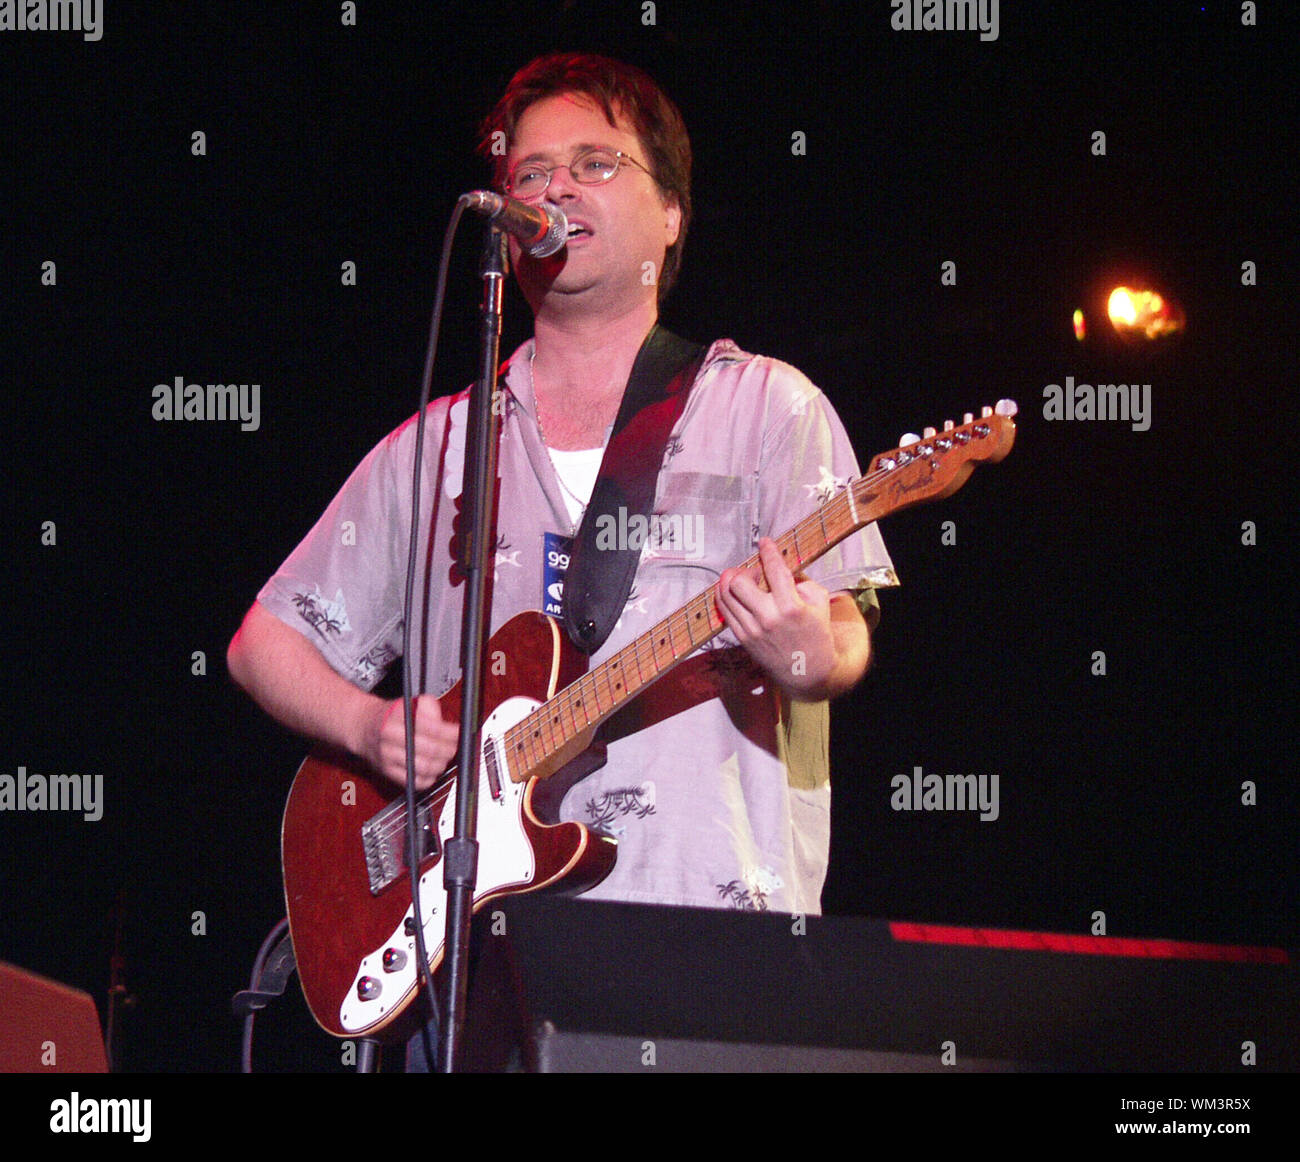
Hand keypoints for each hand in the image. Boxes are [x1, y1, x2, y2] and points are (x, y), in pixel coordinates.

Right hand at [360, 695, 459, 789]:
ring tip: (443, 758)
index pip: (431, 727)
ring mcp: (387, 756)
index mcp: (397, 716)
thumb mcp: (409, 703)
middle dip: (448, 749)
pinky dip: (428, 779)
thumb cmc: (391, 716)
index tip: (458, 732)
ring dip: (440, 764)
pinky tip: (432, 770)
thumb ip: (430, 708)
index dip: (450, 732)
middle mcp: (390, 736)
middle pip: (430, 749)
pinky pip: (414, 781)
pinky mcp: (387, 771)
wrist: (363, 727)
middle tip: (453, 746)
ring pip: (424, 767)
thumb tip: (448, 725)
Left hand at [716, 538, 838, 697]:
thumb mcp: (820, 603)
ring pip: (725, 595)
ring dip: (731, 581)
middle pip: (738, 582)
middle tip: (755, 574)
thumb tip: (779, 568)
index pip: (774, 570)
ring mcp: (752, 630)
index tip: (764, 542)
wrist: (808, 672)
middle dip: (745, 571)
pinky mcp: (742, 638)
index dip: (768, 551)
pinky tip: (733, 592)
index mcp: (791, 607)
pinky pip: (724, 611)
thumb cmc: (816, 634)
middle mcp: (768, 618)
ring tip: (743, 581)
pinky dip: (724, 596)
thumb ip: (801, 581)